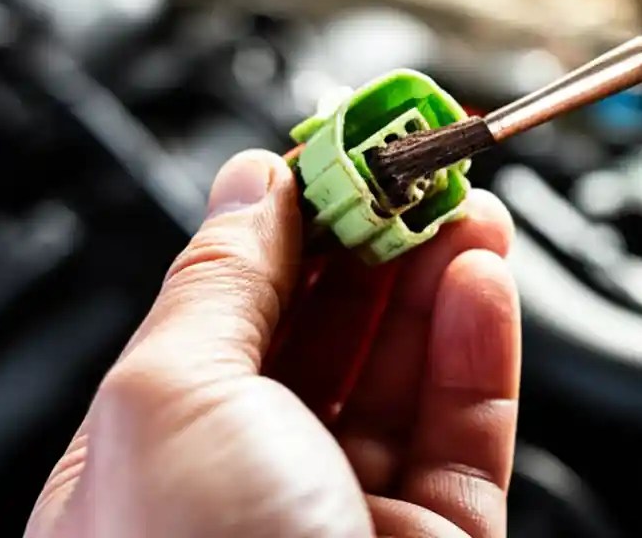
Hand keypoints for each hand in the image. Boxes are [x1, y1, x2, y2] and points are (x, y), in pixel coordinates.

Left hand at [24, 150, 518, 536]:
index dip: (289, 214)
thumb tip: (254, 179)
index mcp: (155, 453)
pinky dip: (483, 341)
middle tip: (417, 156)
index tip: (340, 141)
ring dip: (438, 271)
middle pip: (329, 327)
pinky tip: (486, 276)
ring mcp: (351, 514)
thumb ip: (220, 280)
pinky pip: (469, 423)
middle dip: (375, 233)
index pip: (231, 302)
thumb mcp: (167, 400)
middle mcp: (251, 484)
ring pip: (408, 366)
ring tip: (466, 198)